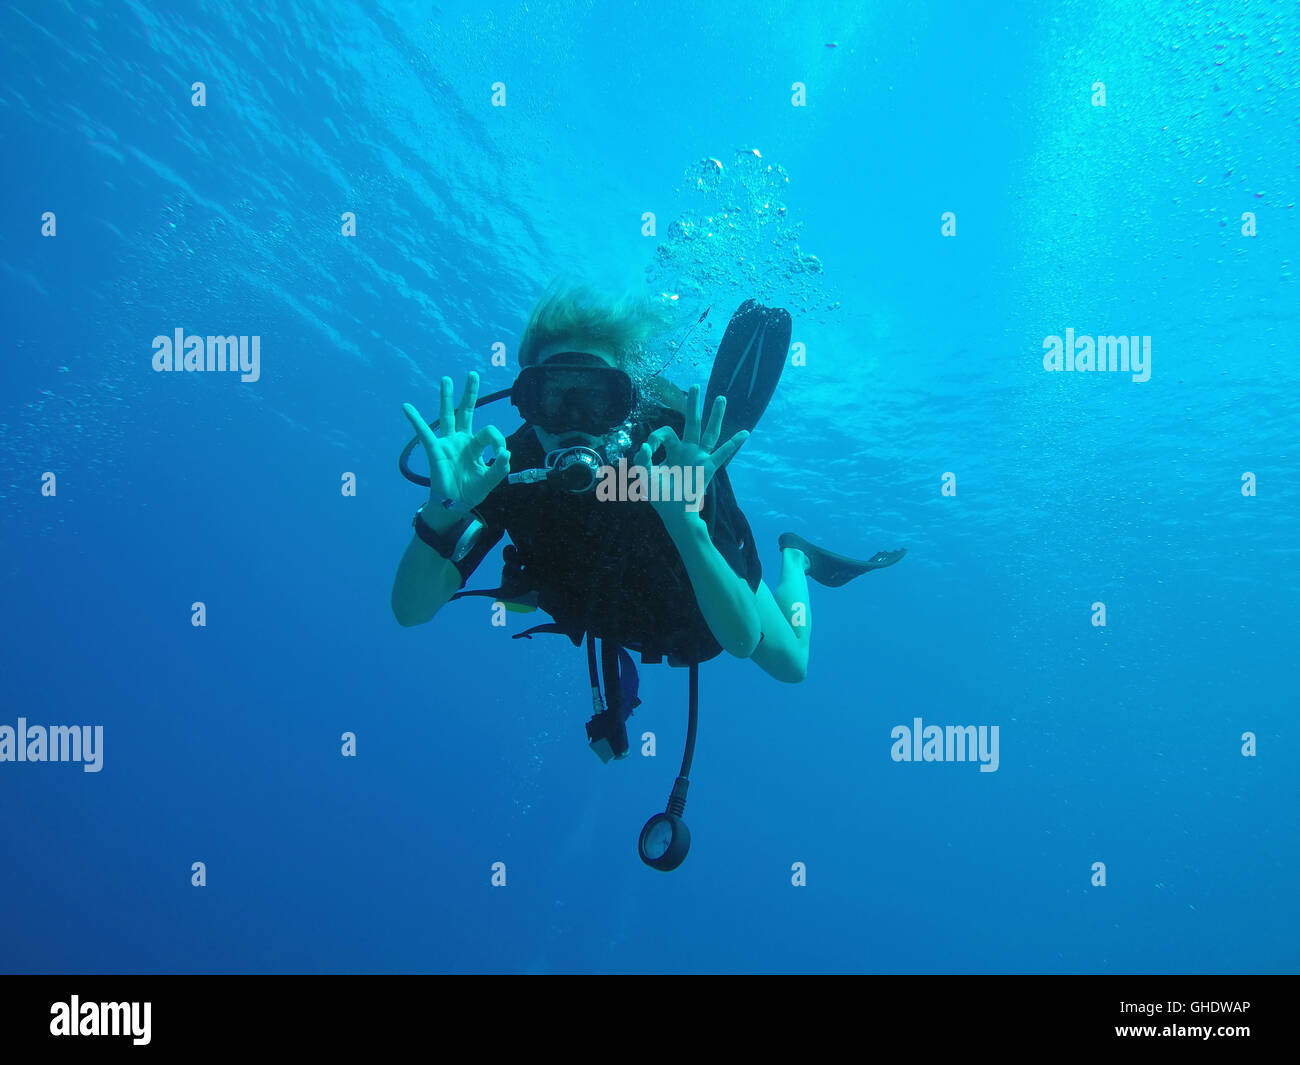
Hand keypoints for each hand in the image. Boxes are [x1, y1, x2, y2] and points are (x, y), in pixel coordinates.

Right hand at [402, 372, 509, 509]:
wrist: (455, 504)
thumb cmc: (471, 491)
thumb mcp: (490, 480)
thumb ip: (499, 468)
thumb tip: (506, 453)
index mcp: (476, 446)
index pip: (489, 432)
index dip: (498, 440)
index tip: (502, 455)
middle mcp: (462, 440)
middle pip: (466, 412)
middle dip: (470, 394)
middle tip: (473, 374)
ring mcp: (448, 443)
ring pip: (447, 416)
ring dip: (447, 397)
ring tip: (446, 379)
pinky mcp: (435, 450)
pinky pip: (424, 433)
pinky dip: (415, 419)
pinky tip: (407, 407)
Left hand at [633, 384, 747, 526]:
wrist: (674, 514)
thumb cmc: (661, 496)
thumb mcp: (646, 476)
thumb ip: (642, 461)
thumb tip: (644, 447)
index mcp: (673, 451)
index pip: (666, 433)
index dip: (655, 437)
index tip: (647, 450)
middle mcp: (688, 451)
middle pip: (692, 423)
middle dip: (693, 405)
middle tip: (695, 385)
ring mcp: (699, 458)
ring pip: (709, 432)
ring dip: (715, 415)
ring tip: (720, 397)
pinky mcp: (707, 468)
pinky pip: (722, 454)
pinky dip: (733, 443)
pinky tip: (744, 432)